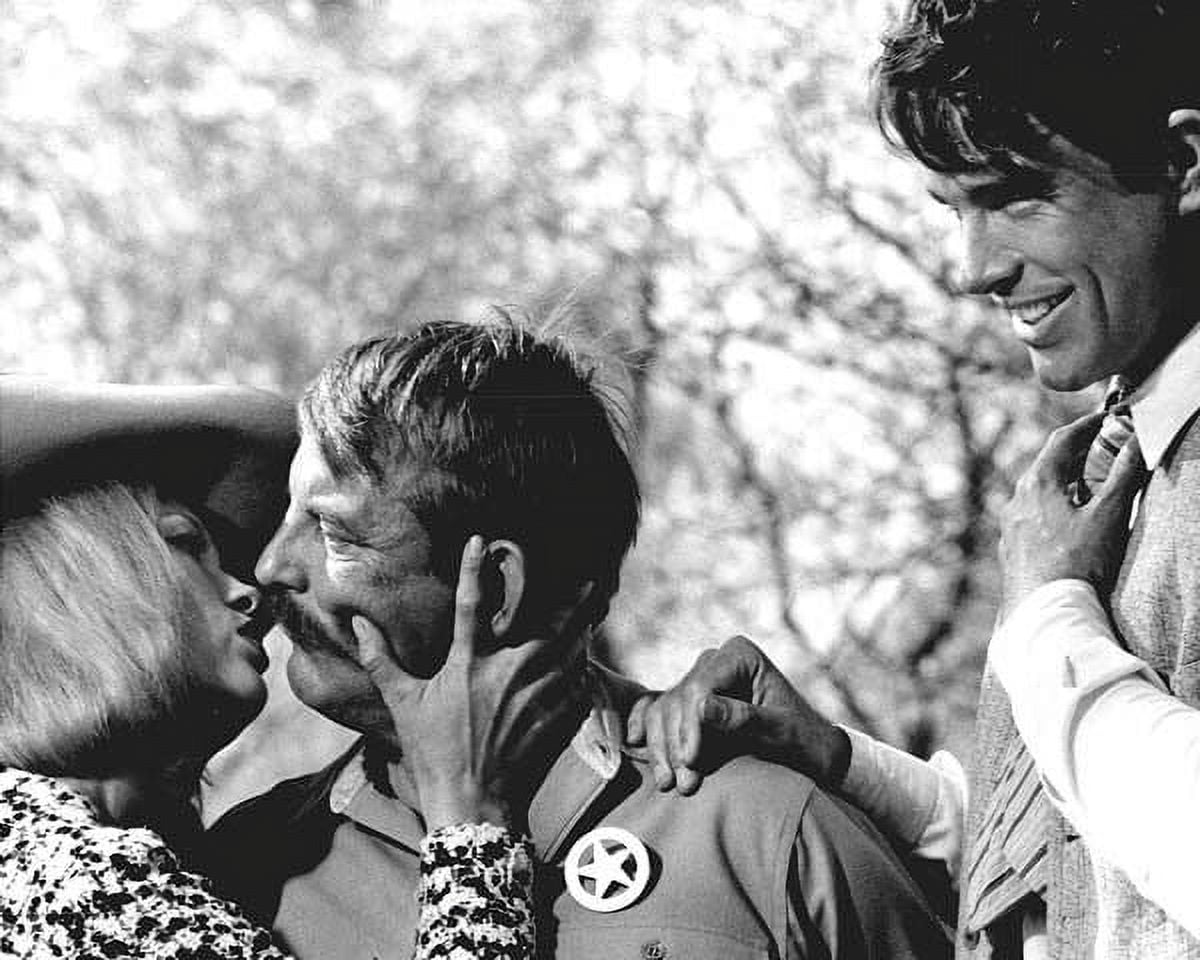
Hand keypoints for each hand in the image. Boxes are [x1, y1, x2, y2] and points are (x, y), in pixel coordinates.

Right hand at [353, 535, 592, 832]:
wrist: (470, 803)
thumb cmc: (432, 753)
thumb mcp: (402, 704)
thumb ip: (381, 660)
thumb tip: (358, 623)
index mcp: (468, 665)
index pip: (471, 605)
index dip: (474, 569)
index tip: (481, 540)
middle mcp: (507, 675)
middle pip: (547, 628)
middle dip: (571, 604)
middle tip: (592, 583)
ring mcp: (534, 699)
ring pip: (568, 657)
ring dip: (582, 635)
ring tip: (594, 615)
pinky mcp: (552, 723)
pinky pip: (576, 692)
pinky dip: (583, 677)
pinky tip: (588, 666)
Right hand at [625, 635, 848, 795]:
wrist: (807, 752)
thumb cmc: (800, 738)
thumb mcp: (779, 731)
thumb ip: (743, 719)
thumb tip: (701, 708)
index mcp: (738, 655)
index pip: (700, 687)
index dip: (691, 725)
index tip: (692, 760)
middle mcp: (714, 660)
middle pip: (678, 699)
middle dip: (676, 742)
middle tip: (683, 782)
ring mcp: (699, 680)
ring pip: (663, 708)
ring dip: (661, 746)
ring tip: (670, 783)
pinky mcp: (689, 701)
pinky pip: (655, 708)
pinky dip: (644, 726)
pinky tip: (636, 744)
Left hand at [1000, 412, 1145, 620]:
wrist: (1044, 612)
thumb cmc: (1076, 562)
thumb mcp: (1108, 516)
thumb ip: (1124, 476)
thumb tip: (1137, 444)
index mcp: (1038, 483)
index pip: (1063, 440)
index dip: (1087, 425)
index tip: (1107, 417)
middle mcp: (1017, 499)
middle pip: (1047, 464)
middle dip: (1075, 452)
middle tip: (1100, 445)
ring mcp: (1011, 524)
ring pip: (1037, 491)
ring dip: (1063, 481)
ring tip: (1087, 482)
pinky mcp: (1011, 547)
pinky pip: (1032, 515)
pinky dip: (1052, 506)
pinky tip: (1066, 521)